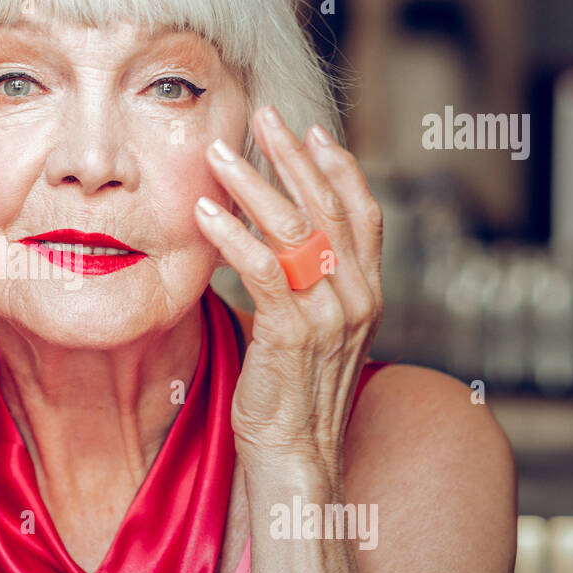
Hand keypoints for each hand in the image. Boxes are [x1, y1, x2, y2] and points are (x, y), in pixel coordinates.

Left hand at [192, 106, 383, 475]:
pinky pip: (262, 269)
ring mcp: (330, 314)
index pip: (362, 212)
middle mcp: (358, 296)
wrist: (295, 455)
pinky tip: (205, 213)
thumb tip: (272, 244)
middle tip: (263, 117)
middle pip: (328, 207)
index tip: (312, 131)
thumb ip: (305, 285)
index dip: (338, 167)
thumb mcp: (312, 330)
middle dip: (292, 156)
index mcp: (367, 291)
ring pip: (295, 230)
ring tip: (218, 154)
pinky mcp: (292, 332)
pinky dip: (232, 235)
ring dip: (252, 185)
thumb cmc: (292, 393)